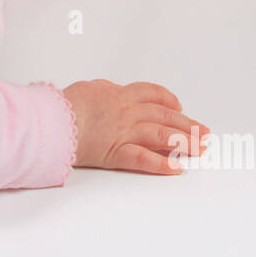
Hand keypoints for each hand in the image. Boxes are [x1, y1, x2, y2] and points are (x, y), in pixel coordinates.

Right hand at [62, 79, 209, 174]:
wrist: (52, 119)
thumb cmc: (62, 105)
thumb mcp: (86, 88)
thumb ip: (101, 89)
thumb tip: (106, 88)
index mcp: (118, 94)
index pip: (151, 94)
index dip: (168, 100)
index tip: (179, 107)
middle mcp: (127, 112)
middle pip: (165, 116)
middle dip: (187, 124)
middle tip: (203, 132)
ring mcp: (124, 132)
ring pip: (162, 136)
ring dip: (185, 142)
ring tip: (200, 148)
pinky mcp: (116, 152)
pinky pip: (145, 159)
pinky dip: (163, 165)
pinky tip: (177, 168)